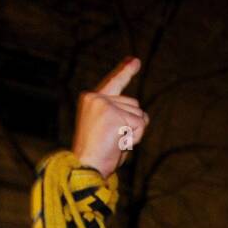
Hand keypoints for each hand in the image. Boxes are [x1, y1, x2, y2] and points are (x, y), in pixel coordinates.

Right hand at [71, 57, 148, 178]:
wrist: (85, 166)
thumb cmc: (98, 154)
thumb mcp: (108, 130)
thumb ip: (120, 117)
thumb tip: (142, 116)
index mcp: (91, 99)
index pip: (114, 82)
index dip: (126, 71)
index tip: (136, 60)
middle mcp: (96, 97)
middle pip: (135, 104)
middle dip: (133, 125)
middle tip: (114, 140)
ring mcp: (105, 104)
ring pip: (139, 115)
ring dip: (134, 133)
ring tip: (115, 143)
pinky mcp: (114, 114)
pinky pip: (140, 125)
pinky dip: (135, 137)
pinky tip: (119, 143)